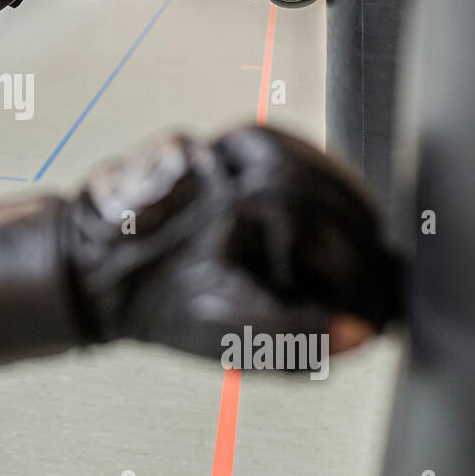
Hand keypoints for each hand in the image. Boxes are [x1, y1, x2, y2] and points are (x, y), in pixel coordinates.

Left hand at [0, 125, 401, 367]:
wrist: (101, 264)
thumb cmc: (156, 300)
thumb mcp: (228, 337)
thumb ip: (299, 338)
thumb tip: (360, 329)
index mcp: (246, 211)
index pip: (339, 251)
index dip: (365, 292)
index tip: (373, 320)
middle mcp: (243, 168)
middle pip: (339, 211)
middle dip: (359, 259)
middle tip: (367, 297)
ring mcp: (240, 146)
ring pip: (328, 180)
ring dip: (350, 224)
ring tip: (347, 265)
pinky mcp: (240, 137)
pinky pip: (306, 157)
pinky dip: (328, 190)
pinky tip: (326, 221)